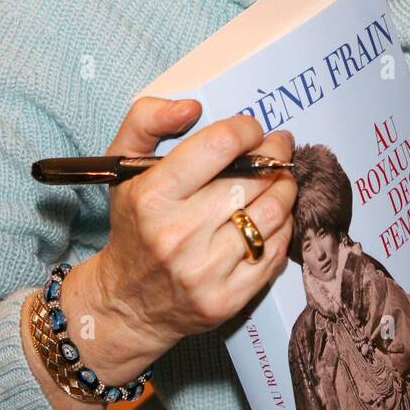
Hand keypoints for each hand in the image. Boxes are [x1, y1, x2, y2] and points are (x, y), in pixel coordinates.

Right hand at [68, 96, 296, 382]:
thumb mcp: (122, 166)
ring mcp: (205, 270)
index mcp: (152, 196)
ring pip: (272, 214)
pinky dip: (283, 226)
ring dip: (286, 188)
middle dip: (275, 155)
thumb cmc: (134, 224)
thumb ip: (146, 120)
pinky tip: (275, 215)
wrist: (128, 303)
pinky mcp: (227, 299)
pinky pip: (275, 252)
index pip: (218, 146)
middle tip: (279, 147)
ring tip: (283, 177)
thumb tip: (191, 106)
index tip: (252, 129)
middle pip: (252, 180)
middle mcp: (178, 234)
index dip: (246, 129)